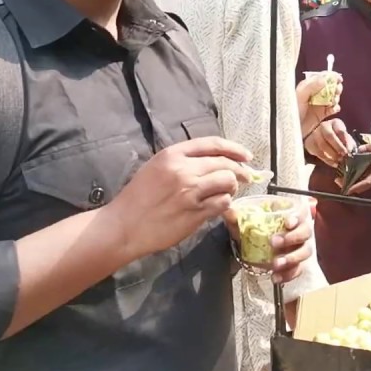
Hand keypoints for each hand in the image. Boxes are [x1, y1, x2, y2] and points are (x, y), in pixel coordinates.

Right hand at [109, 137, 252, 258]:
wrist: (123, 226)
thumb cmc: (138, 197)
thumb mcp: (156, 168)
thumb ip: (183, 161)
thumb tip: (216, 160)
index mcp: (172, 155)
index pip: (213, 144)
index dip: (234, 149)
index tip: (246, 155)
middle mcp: (183, 170)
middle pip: (225, 164)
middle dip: (240, 171)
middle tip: (245, 177)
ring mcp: (190, 192)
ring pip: (228, 182)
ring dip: (232, 188)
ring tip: (225, 193)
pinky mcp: (195, 213)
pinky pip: (223, 203)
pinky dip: (225, 204)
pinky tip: (218, 206)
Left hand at [222, 196, 315, 283]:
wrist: (249, 249)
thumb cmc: (251, 231)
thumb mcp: (241, 223)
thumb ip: (235, 217)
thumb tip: (230, 212)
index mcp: (288, 215)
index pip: (300, 212)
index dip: (297, 217)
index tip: (287, 223)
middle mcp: (298, 230)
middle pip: (306, 232)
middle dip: (292, 238)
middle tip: (274, 243)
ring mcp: (299, 247)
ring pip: (305, 252)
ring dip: (292, 258)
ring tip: (276, 264)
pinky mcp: (296, 264)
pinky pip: (298, 269)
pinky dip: (288, 274)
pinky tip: (276, 277)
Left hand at [297, 74, 342, 137]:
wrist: (292, 128)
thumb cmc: (291, 111)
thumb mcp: (300, 96)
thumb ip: (311, 86)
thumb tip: (324, 79)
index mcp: (309, 86)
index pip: (323, 77)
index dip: (332, 77)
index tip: (338, 79)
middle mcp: (315, 94)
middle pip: (331, 86)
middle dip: (336, 88)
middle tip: (336, 91)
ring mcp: (320, 104)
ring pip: (333, 97)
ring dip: (336, 98)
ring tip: (333, 102)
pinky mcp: (323, 114)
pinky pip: (333, 109)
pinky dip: (335, 108)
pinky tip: (333, 109)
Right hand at [304, 118, 355, 168]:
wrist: (322, 139)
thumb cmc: (338, 139)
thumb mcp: (345, 138)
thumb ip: (349, 143)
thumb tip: (353, 151)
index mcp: (335, 123)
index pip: (340, 131)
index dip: (346, 141)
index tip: (350, 150)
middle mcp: (324, 126)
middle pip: (329, 136)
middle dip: (338, 147)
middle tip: (344, 155)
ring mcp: (315, 134)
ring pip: (322, 144)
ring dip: (332, 154)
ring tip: (340, 161)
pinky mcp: (309, 143)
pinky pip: (318, 152)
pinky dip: (327, 160)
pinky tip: (334, 163)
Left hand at [344, 139, 370, 194]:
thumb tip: (358, 149)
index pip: (367, 182)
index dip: (356, 187)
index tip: (347, 190)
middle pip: (364, 184)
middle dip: (351, 185)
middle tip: (338, 181)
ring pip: (365, 182)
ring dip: (354, 181)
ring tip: (341, 177)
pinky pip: (368, 177)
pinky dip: (359, 176)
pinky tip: (351, 171)